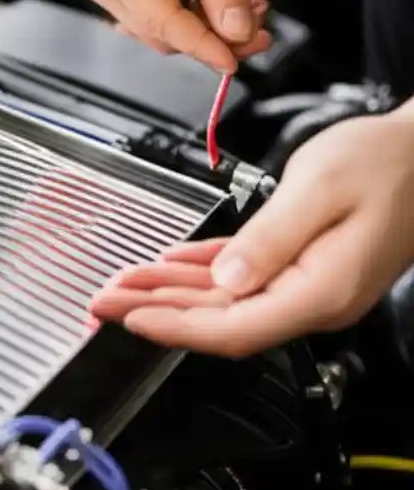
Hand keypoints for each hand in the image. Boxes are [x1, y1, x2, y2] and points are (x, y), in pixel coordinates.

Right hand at [79, 0, 271, 71]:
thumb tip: (236, 33)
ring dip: (208, 25)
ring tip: (245, 1)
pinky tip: (218, 0)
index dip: (205, 46)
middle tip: (258, 23)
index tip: (234, 61)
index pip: (164, 24)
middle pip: (165, 34)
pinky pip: (164, 19)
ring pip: (166, 31)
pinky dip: (196, 15)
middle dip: (214, 33)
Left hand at [90, 109, 413, 356]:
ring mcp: (308, 285)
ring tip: (121, 284)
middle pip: (220, 320)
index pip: (233, 328)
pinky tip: (168, 266)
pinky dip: (201, 273)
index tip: (130, 317)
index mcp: (321, 289)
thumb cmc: (386, 161)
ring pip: (224, 300)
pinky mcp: (302, 267)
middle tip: (103, 302)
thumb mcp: (320, 187)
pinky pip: (242, 278)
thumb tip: (225, 279)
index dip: (176, 327)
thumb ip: (270, 237)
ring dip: (170, 291)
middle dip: (156, 311)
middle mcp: (314, 298)